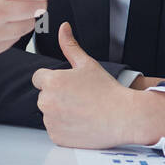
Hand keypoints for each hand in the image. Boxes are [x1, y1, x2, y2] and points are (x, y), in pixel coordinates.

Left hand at [31, 23, 164, 147]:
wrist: (124, 117)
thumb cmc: (108, 91)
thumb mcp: (88, 64)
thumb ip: (70, 46)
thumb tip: (63, 28)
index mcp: (51, 82)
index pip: (39, 78)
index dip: (54, 80)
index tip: (69, 85)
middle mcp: (46, 102)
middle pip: (44, 96)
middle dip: (57, 96)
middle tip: (80, 98)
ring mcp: (50, 121)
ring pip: (49, 113)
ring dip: (60, 112)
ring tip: (82, 110)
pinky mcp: (56, 137)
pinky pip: (55, 130)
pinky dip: (64, 128)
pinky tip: (81, 122)